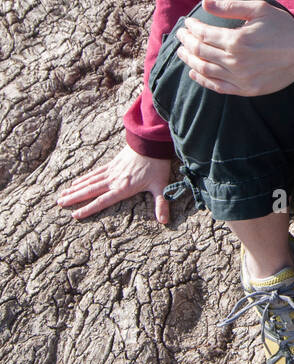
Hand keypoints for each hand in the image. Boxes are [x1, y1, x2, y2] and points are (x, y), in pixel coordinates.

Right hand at [56, 143, 174, 222]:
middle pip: (90, 191)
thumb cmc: (157, 165)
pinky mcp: (112, 164)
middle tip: (59, 203)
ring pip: (89, 181)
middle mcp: (114, 180)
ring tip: (62, 195)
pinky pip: (94, 173)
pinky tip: (76, 181)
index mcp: (123, 188)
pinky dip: (84, 178)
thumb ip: (161, 204)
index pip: (102, 201)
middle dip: (74, 198)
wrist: (151, 142)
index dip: (88, 209)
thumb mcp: (161, 186)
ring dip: (75, 189)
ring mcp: (111, 171)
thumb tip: (164, 221)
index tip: (75, 216)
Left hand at [174, 0, 293, 94]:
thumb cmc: (283, 27)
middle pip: (200, 52)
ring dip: (189, 60)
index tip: (187, 23)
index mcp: (237, 40)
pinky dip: (203, 80)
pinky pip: (218, 87)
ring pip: (205, 70)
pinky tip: (194, 72)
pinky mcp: (246, 90)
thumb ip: (230, 7)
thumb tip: (204, 4)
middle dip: (186, 42)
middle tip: (180, 35)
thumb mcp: (258, 10)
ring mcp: (240, 78)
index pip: (204, 34)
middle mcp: (235, 61)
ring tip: (182, 52)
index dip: (192, 28)